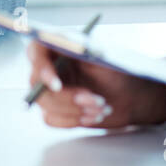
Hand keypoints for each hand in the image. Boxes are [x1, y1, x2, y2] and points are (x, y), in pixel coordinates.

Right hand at [26, 41, 165, 127]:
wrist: (129, 97)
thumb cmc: (118, 73)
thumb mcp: (104, 58)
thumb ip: (86, 51)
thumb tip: (73, 46)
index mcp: (59, 46)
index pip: (37, 52)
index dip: (42, 68)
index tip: (57, 85)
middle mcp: (50, 66)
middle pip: (38, 84)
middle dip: (67, 97)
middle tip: (96, 100)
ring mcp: (49, 89)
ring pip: (45, 104)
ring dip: (73, 110)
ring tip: (101, 107)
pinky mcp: (53, 108)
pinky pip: (50, 119)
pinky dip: (72, 120)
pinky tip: (93, 116)